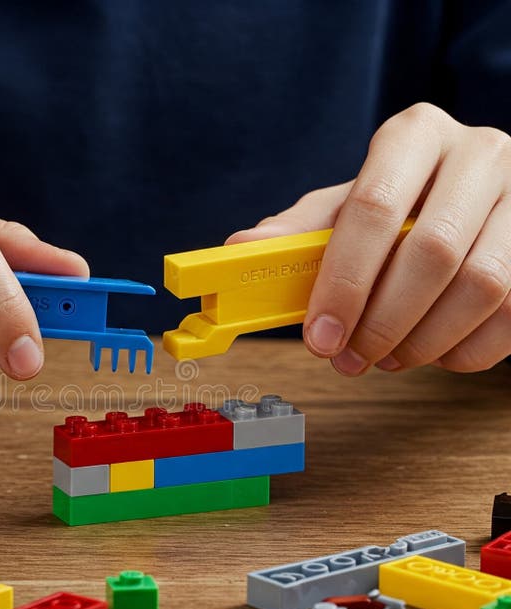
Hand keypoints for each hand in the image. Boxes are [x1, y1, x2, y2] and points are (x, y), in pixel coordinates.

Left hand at [227, 103, 510, 374]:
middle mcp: (479, 154)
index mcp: (414, 136)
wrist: (473, 201)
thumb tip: (241, 251)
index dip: (342, 282)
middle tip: (349, 358)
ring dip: (422, 342)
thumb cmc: (399, 206)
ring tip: (385, 358)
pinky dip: (465, 351)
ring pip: (482, 287)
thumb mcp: (345, 208)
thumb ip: (300, 232)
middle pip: (432, 254)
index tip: (319, 336)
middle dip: (381, 323)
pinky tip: (433, 352)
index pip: (373, 208)